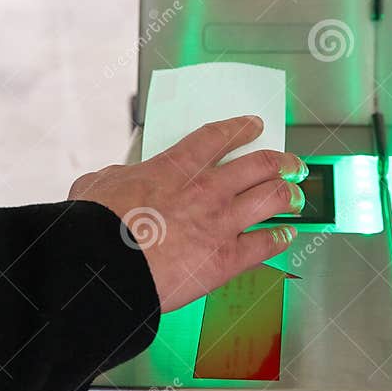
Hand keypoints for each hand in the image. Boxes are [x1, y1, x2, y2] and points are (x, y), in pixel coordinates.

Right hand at [68, 115, 307, 311]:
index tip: (252, 125)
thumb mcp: (98, 183)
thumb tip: (122, 176)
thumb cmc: (95, 227)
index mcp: (175, 168)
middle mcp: (207, 190)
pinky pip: (266, 245)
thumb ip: (119, 175)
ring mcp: (221, 224)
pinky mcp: (226, 260)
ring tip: (296, 194)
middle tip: (290, 161)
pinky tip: (287, 235)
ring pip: (272, 199)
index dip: (241, 128)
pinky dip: (281, 238)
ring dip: (289, 194)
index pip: (218, 138)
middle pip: (258, 165)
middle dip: (280, 160)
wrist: (104, 265)